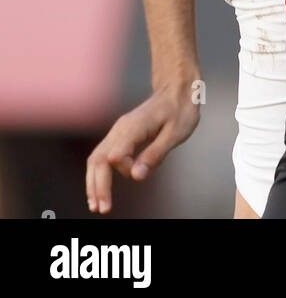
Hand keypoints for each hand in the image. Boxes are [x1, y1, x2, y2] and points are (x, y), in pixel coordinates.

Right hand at [85, 83, 200, 213]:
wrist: (176, 89)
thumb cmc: (180, 110)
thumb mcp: (176, 132)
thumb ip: (156, 154)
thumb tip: (136, 177)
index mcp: (134, 127)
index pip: (116, 154)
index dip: (122, 169)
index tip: (137, 175)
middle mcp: (120, 129)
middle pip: (98, 160)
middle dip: (97, 186)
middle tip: (101, 209)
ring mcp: (117, 132)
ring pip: (95, 159)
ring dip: (93, 183)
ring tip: (97, 205)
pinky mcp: (118, 136)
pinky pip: (101, 156)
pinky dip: (98, 174)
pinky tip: (100, 189)